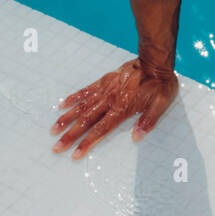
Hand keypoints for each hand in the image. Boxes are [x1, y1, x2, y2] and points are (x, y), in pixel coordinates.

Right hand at [51, 59, 178, 159]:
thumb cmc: (160, 85)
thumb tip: (136, 138)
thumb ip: (148, 121)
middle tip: (56, 148)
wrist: (154, 62)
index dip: (87, 143)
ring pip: (81, 106)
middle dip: (70, 136)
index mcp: (122, 109)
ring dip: (66, 119)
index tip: (75, 154)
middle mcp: (109, 101)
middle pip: (85, 121)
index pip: (100, 130)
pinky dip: (73, 98)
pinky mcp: (103, 81)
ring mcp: (104, 90)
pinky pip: (85, 90)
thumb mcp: (161, 104)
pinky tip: (62, 105)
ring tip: (53, 130)